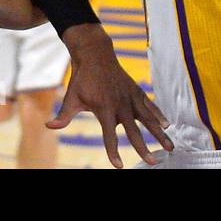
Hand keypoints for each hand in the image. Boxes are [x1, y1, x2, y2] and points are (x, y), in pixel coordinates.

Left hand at [53, 23, 172, 167]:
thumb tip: (49, 126)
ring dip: (159, 133)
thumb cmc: (82, 79)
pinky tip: (167, 125)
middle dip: (143, 147)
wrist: (95, 54)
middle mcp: (120, 104)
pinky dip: (158, 114)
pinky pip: (150, 105)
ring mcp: (130, 97)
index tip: (119, 166)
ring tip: (170, 147)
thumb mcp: (71, 97)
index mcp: (104, 108)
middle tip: (153, 162)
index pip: (109, 135)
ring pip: (148, 118)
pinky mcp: (136, 90)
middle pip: (134, 130)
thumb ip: (64, 115)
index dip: (113, 151)